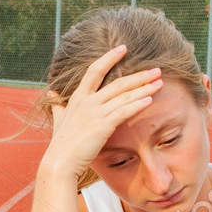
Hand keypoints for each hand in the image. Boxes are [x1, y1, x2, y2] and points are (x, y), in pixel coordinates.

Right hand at [41, 44, 162, 180]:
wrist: (60, 162)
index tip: (123, 48)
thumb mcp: (58, 119)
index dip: (109, 58)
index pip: (95, 70)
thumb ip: (58, 105)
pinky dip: (138, 104)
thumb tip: (51, 93)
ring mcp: (95, 113)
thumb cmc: (61, 144)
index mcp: (78, 97)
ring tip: (160, 82)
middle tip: (156, 70)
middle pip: (118, 82)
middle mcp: (87, 101)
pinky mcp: (102, 126)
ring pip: (124, 96)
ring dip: (144, 88)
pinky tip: (150, 99)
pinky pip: (124, 111)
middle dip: (139, 76)